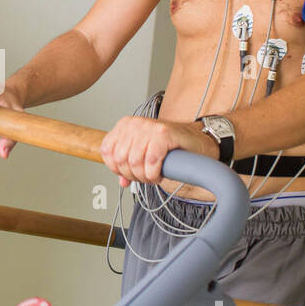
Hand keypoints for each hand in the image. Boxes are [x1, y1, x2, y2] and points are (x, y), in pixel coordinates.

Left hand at [99, 117, 220, 187]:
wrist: (197, 140)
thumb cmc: (170, 146)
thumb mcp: (144, 153)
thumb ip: (129, 165)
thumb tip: (121, 182)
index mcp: (125, 125)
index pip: (107, 152)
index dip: (117, 169)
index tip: (130, 174)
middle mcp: (134, 123)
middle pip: (120, 160)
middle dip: (133, 175)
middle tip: (146, 177)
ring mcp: (148, 127)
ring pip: (134, 162)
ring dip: (145, 176)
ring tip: (153, 175)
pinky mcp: (163, 134)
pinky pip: (150, 162)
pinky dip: (154, 173)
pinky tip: (159, 173)